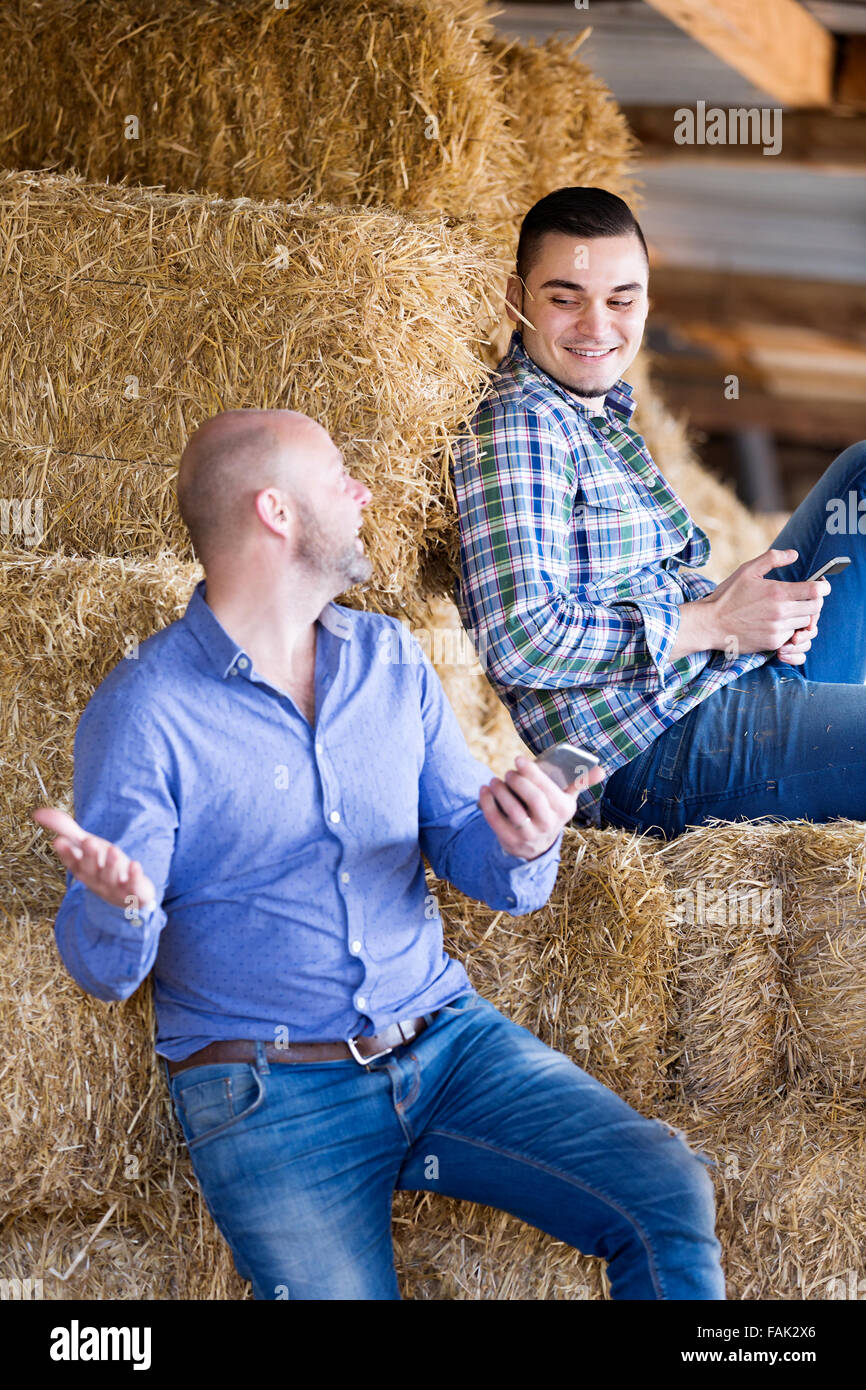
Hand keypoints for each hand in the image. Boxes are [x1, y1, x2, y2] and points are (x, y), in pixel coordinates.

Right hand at [32, 806, 155, 913]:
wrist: (129, 895)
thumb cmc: (102, 864)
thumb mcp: (85, 845)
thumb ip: (65, 829)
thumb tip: (37, 813)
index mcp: (82, 868)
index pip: (71, 861)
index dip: (66, 853)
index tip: (58, 841)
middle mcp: (96, 879)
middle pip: (91, 869)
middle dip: (89, 856)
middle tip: (89, 841)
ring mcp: (115, 887)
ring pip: (112, 877)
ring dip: (112, 864)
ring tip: (113, 850)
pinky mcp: (135, 891)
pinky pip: (134, 886)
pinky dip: (135, 876)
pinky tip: (135, 865)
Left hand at [479, 755, 605, 860]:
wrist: (537, 844)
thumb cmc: (550, 811)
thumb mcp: (566, 799)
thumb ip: (580, 782)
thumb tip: (602, 770)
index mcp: (563, 809)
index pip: (547, 790)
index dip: (532, 773)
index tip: (518, 760)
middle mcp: (548, 824)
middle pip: (532, 799)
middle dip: (518, 782)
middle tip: (508, 773)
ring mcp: (529, 835)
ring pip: (513, 811)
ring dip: (501, 792)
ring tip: (495, 781)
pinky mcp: (510, 841)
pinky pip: (496, 821)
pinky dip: (487, 803)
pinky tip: (484, 790)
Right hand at [697, 548, 828, 655]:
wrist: (710, 624)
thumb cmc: (727, 596)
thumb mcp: (747, 570)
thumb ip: (773, 558)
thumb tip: (794, 554)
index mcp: (778, 592)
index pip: (816, 591)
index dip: (823, 587)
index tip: (821, 585)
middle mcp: (781, 612)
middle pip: (816, 608)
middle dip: (814, 602)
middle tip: (805, 598)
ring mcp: (777, 629)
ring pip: (805, 623)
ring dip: (801, 616)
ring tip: (788, 610)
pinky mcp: (773, 643)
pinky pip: (791, 635)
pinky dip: (788, 629)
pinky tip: (776, 623)